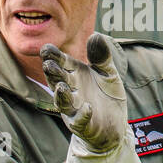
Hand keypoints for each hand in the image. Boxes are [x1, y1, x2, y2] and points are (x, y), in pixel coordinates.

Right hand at [41, 34, 150, 162]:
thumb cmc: (107, 96)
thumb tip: (96, 36)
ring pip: (63, 102)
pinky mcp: (82, 125)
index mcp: (75, 75)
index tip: (46, 48)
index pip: (61, 63)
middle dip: (53, 73)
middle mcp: (71, 91)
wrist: (115, 126)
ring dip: (61, 95)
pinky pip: (79, 121)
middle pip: (57, 80)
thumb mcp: (108, 73)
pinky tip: (88, 108)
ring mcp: (74, 109)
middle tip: (49, 64)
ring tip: (61, 86)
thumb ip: (102, 57)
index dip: (54, 56)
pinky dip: (83, 115)